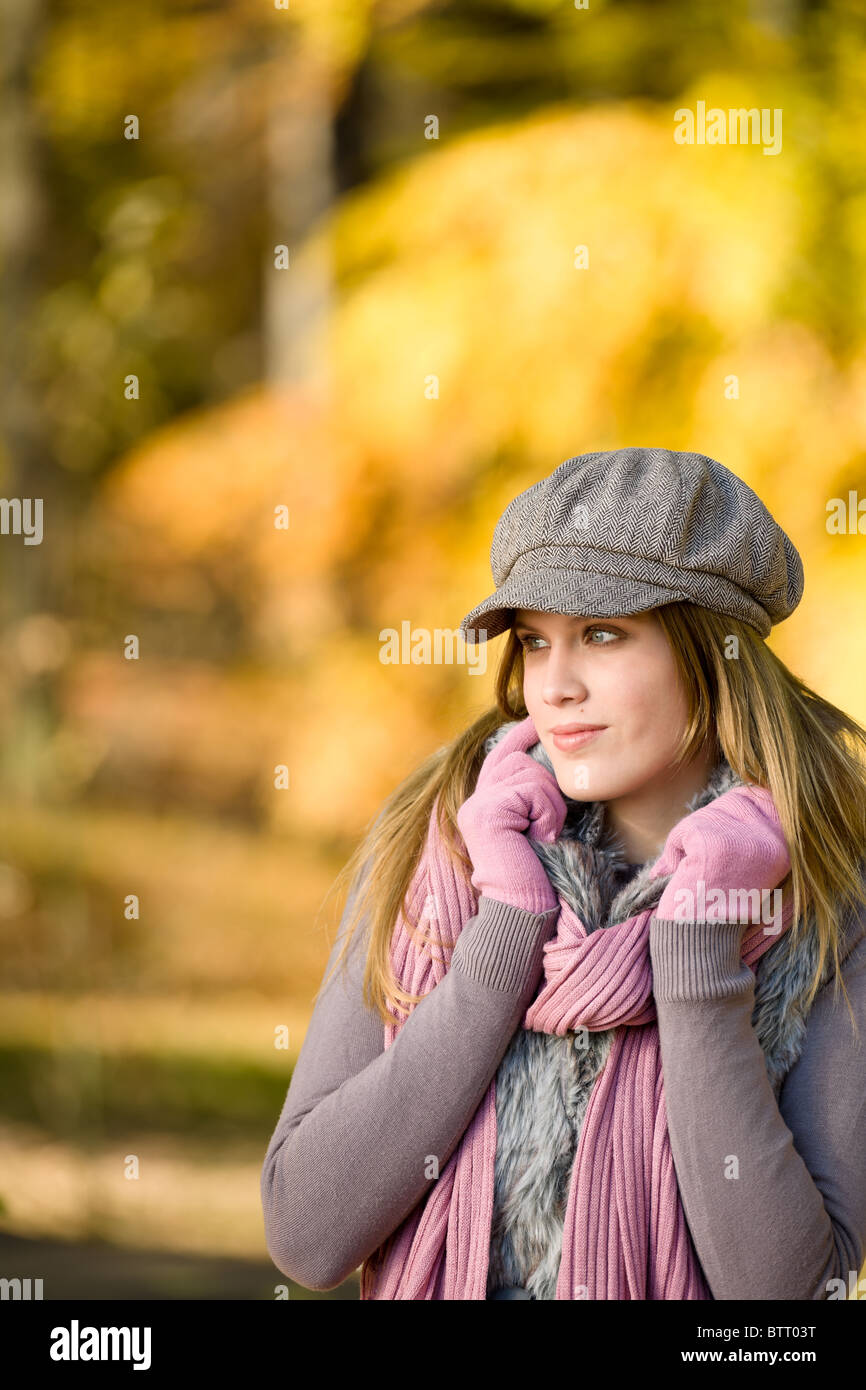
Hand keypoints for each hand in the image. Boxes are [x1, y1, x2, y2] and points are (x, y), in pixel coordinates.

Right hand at [456, 715, 567, 913]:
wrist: (528, 912)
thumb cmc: (543, 876)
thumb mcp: (541, 827)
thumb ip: (535, 796)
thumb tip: (551, 756)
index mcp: (485, 804)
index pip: (503, 755)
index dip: (520, 734)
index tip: (535, 721)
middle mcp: (474, 802)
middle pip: (520, 759)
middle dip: (547, 786)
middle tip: (550, 824)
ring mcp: (476, 806)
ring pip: (528, 771)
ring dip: (550, 802)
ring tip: (546, 835)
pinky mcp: (485, 813)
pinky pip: (530, 789)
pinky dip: (547, 812)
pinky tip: (542, 838)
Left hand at [650, 785, 790, 923]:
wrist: (704, 937)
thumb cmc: (722, 902)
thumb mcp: (750, 862)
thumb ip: (748, 828)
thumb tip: (743, 792)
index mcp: (786, 842)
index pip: (756, 797)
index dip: (733, 814)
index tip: (726, 845)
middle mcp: (772, 838)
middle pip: (728, 803)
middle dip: (710, 829)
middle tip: (711, 868)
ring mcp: (743, 838)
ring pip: (703, 817)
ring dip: (692, 842)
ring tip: (701, 874)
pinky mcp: (713, 842)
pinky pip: (684, 830)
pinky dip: (676, 852)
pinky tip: (687, 876)